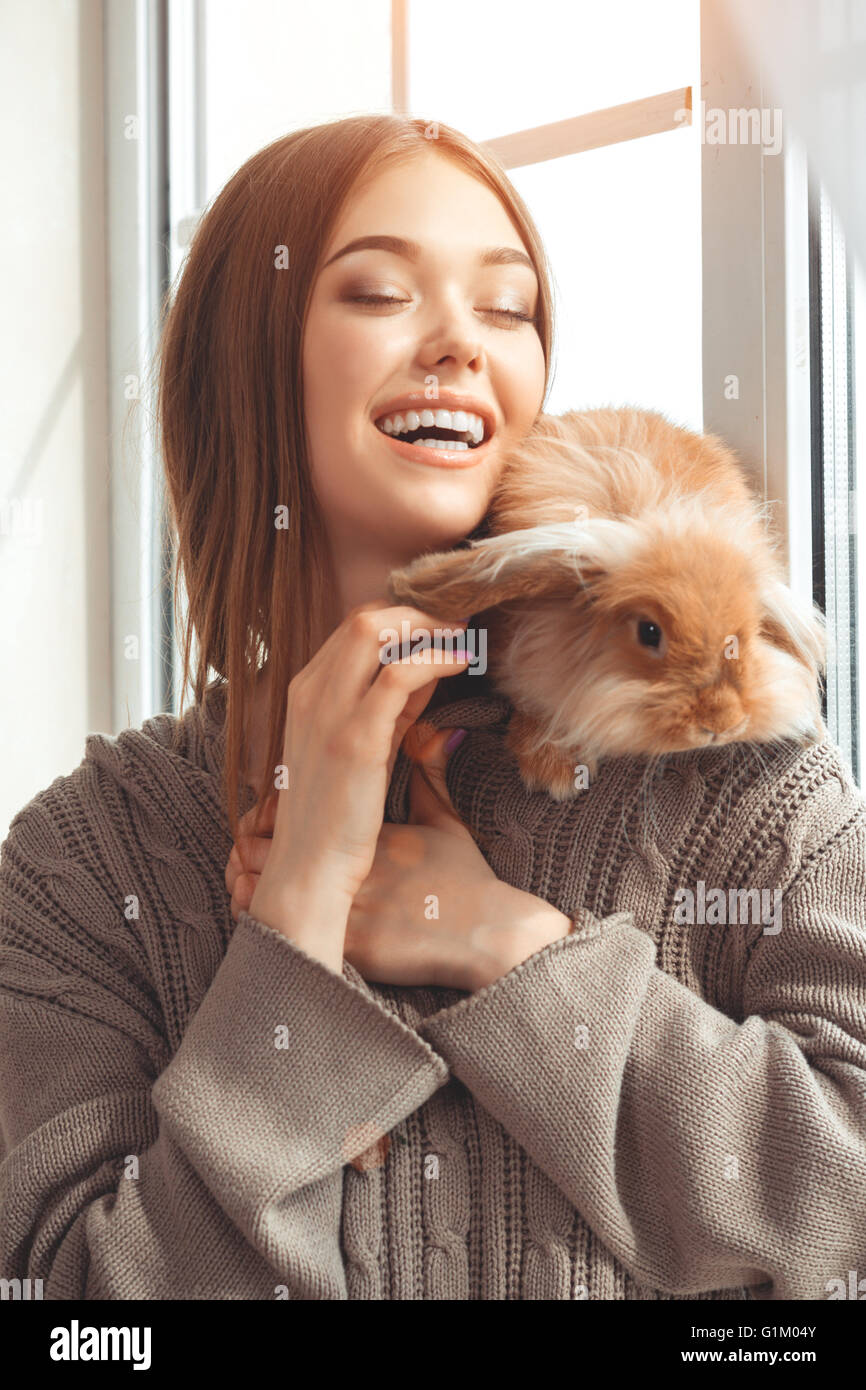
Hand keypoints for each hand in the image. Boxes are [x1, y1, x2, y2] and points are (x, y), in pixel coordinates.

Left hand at [226, 725, 571, 990]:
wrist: (490, 932)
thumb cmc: (467, 879)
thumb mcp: (445, 821)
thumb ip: (429, 774)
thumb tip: (432, 731)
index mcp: (362, 833)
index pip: (293, 819)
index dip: (269, 822)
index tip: (262, 827)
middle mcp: (349, 866)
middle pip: (268, 854)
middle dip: (255, 855)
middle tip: (246, 858)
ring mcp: (350, 907)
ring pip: (269, 896)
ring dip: (256, 893)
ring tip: (250, 891)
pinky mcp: (354, 945)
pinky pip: (292, 936)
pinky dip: (277, 927)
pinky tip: (273, 924)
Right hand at [235, 602, 470, 970]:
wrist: (310, 869)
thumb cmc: (338, 815)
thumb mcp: (364, 747)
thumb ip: (391, 706)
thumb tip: (431, 665)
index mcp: (306, 690)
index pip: (355, 626)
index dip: (405, 617)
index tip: (445, 626)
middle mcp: (311, 691)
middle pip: (365, 617)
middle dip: (419, 612)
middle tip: (461, 622)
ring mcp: (328, 712)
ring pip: (374, 630)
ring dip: (429, 626)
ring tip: (465, 637)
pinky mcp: (354, 739)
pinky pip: (398, 674)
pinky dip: (435, 658)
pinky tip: (461, 663)